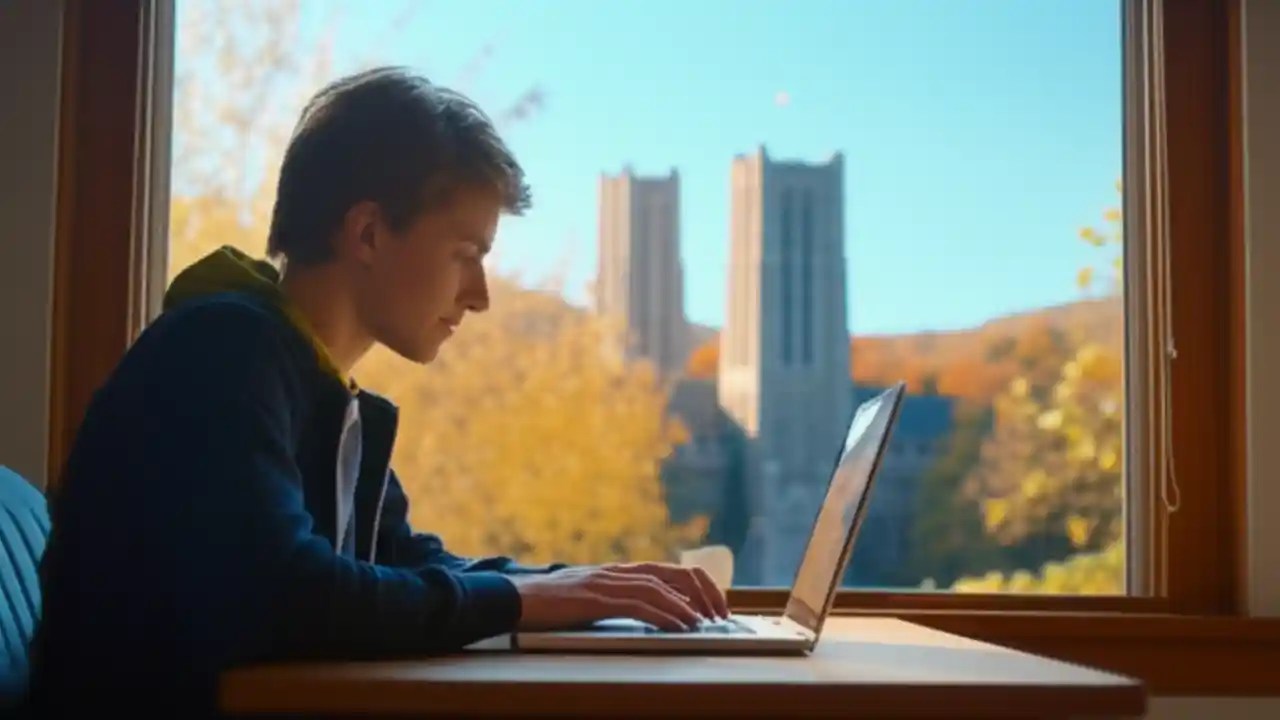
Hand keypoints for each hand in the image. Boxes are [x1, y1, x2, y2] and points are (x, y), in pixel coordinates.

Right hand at [509, 562, 729, 631]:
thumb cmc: (551, 604)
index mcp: (618, 571)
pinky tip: (677, 626)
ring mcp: (606, 583)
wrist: (515, 599)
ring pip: (658, 588)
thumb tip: (647, 615)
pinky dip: (662, 614)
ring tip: (704, 623)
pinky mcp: (595, 599)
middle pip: (671, 573)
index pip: (668, 570)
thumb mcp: (591, 599)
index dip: (696, 585)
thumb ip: (616, 601)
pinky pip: (638, 604)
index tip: (713, 605)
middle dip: (701, 592)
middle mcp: (617, 572)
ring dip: (686, 606)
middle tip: (719, 614)